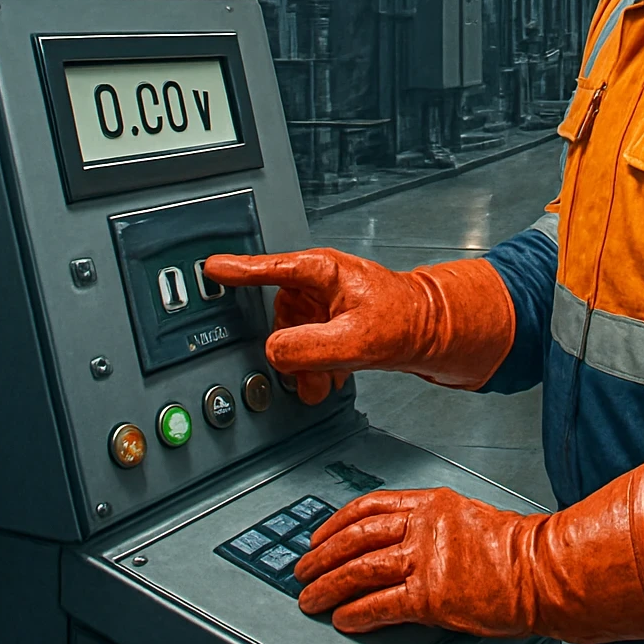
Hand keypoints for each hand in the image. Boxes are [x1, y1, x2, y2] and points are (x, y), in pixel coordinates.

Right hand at [202, 249, 514, 403]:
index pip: (270, 268)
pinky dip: (315, 368)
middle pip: (275, 316)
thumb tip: (274, 351)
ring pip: (288, 339)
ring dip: (304, 364)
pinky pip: (303, 349)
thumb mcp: (357, 339)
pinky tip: (336, 375)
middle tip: (308, 368)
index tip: (209, 268)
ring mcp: (319, 305)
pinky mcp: (325, 324)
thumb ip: (310, 346)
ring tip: (331, 375)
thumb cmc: (406, 321)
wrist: (434, 332)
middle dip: (289, 349)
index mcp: (321, 270)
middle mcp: (315, 284)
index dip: (238, 270)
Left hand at [296, 486, 536, 635]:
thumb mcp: (467, 516)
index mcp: (432, 503)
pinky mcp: (431, 596)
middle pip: (355, 537)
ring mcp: (426, 560)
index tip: (319, 536)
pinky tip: (344, 619)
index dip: (336, 522)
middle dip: (322, 556)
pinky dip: (356, 613)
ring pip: (359, 569)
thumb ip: (433, 524)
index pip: (369, 506)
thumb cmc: (515, 549)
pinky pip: (380, 605)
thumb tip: (402, 541)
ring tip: (311, 599)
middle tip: (303, 571)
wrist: (544, 570)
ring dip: (328, 586)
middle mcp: (423, 526)